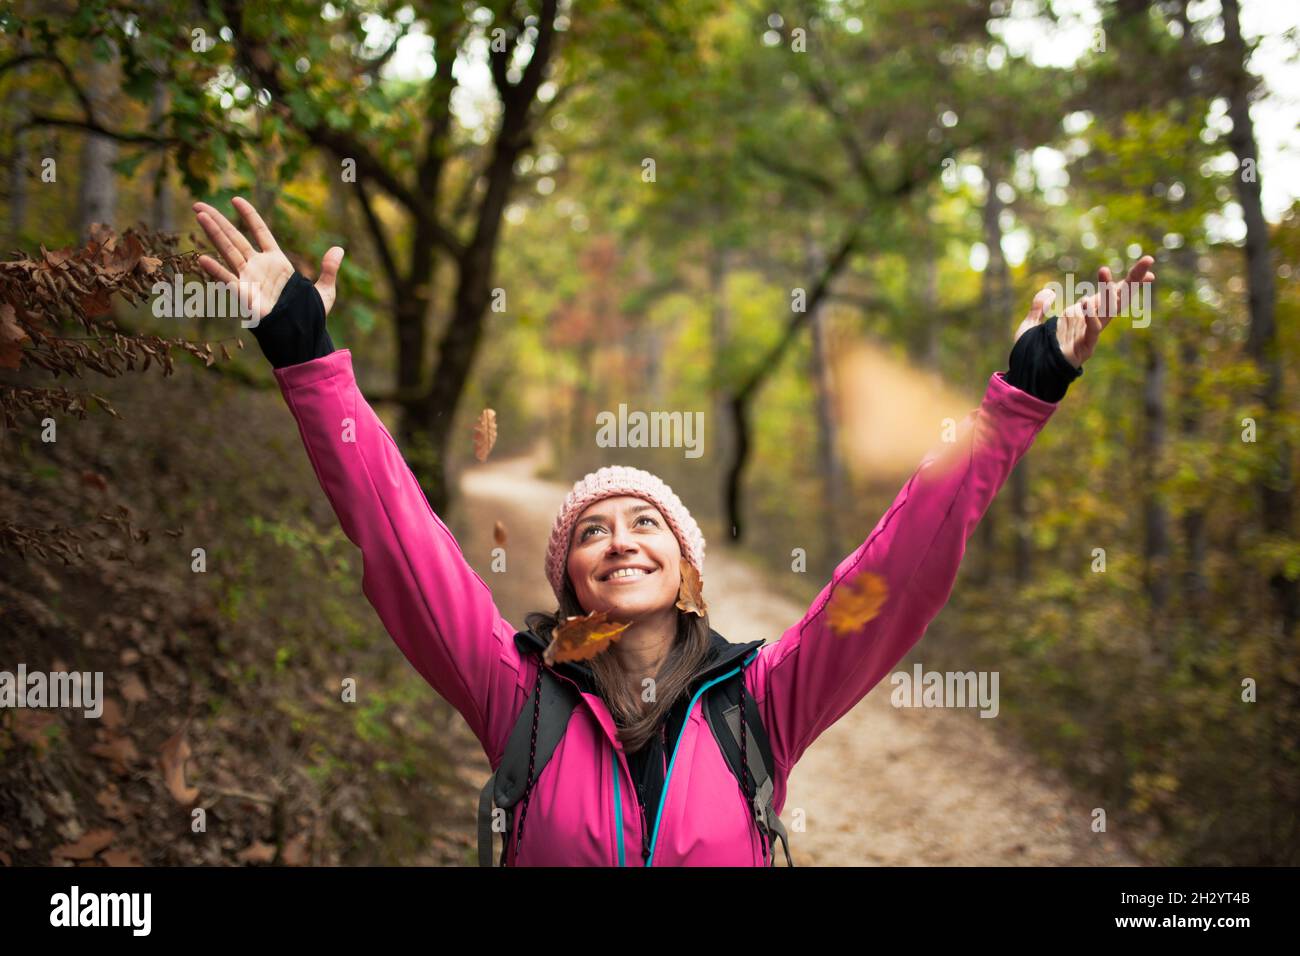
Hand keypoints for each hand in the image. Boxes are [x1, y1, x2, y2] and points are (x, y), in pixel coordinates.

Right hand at [192, 197, 344, 322]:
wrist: (301, 337)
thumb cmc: (309, 316)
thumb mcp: (325, 291)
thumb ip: (329, 270)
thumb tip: (339, 249)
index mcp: (277, 262)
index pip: (260, 232)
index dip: (248, 216)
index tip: (235, 199)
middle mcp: (259, 267)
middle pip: (235, 237)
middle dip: (218, 221)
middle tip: (199, 205)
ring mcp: (250, 279)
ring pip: (228, 251)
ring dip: (214, 234)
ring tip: (199, 216)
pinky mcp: (245, 295)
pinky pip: (228, 280)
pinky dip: (216, 271)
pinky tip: (203, 258)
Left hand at [1014, 255, 1155, 367]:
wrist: (1028, 376)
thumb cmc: (1032, 353)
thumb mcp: (1031, 325)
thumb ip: (1039, 308)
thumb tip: (1049, 292)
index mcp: (1083, 314)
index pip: (1110, 293)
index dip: (1126, 280)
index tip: (1147, 264)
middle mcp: (1090, 322)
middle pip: (1117, 298)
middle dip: (1133, 280)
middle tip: (1148, 259)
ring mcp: (1088, 335)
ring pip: (1107, 312)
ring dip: (1108, 293)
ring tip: (1105, 271)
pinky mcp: (1083, 349)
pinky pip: (1091, 332)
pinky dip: (1090, 319)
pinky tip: (1086, 304)